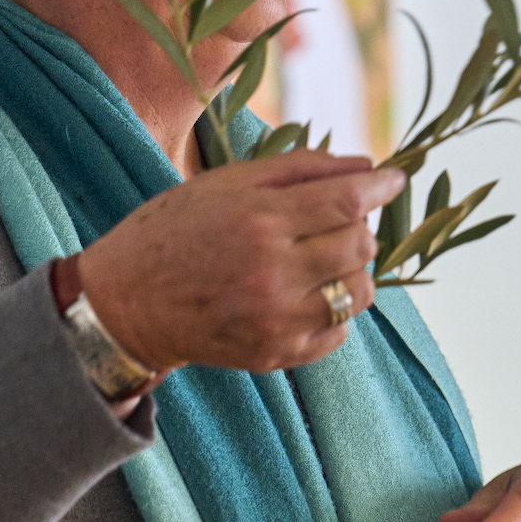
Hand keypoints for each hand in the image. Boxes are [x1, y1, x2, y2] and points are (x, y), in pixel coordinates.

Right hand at [68, 151, 400, 373]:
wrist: (124, 306)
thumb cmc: (172, 232)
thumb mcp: (225, 183)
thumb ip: (298, 169)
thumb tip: (366, 167)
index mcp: (258, 221)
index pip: (346, 202)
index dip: (381, 188)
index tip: (395, 179)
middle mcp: (272, 273)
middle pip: (360, 245)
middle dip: (360, 226)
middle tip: (336, 219)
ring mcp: (276, 320)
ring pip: (359, 292)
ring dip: (352, 270)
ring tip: (319, 258)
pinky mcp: (276, 354)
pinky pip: (339, 331)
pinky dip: (334, 309)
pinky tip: (302, 293)